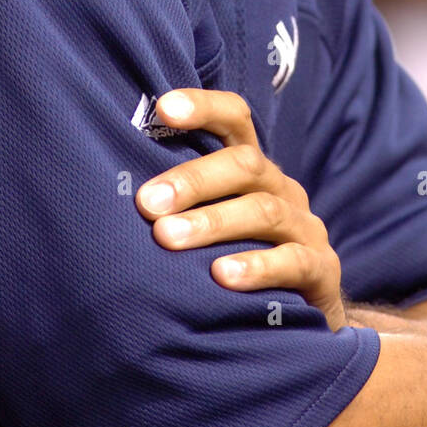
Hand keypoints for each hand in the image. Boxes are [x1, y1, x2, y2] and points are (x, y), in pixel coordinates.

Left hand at [135, 89, 346, 330]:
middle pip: (244, 165)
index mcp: (252, 170)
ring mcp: (305, 227)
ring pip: (263, 210)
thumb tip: (103, 185)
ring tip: (169, 238)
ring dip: (213, 223)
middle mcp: (282, 188)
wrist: (302, 320)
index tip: (164, 107)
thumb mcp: (210, 226)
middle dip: (192, 181)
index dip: (204, 107)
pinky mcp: (322, 270)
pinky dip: (256, 266)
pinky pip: (293, 261)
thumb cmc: (234, 262)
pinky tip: (222, 276)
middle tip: (147, 203)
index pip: (235, 119)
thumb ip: (176, 204)